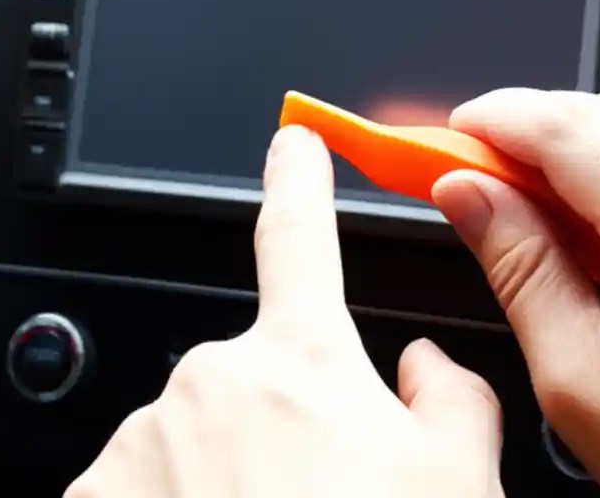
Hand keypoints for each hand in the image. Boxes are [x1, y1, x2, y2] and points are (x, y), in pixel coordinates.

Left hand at [66, 126, 504, 497]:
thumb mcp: (459, 484)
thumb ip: (451, 398)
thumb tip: (420, 364)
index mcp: (301, 363)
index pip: (300, 236)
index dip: (300, 177)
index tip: (292, 136)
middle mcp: (208, 382)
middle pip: (254, 373)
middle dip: (283, 418)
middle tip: (320, 492)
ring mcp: (141, 442)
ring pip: (194, 435)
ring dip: (226, 473)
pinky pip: (142, 484)